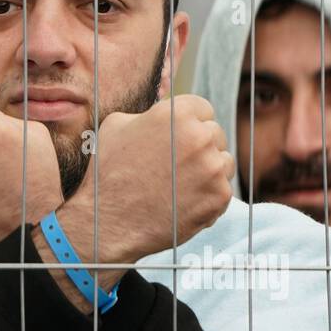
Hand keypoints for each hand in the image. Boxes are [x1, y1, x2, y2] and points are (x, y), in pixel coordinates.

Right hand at [43, 95, 233, 308]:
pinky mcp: (219, 196)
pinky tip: (183, 203)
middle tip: (177, 166)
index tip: (181, 138)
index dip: (191, 123)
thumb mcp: (116, 126)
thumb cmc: (107, 173)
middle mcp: (199, 137)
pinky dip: (208, 198)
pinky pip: (222, 190)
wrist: (107, 221)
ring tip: (180, 186)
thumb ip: (148, 115)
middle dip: (200, 147)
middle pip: (215, 134)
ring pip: (223, 162)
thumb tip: (161, 116)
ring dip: (208, 171)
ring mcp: (212, 168)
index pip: (202, 109)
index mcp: (176, 114)